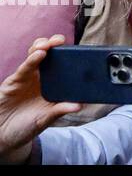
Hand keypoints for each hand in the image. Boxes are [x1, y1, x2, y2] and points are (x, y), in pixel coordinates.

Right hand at [0, 36, 81, 163]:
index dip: (70, 54)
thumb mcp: (46, 119)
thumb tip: (79, 105)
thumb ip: (59, 110)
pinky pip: (23, 68)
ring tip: (49, 44)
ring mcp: (27, 78)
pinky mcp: (13, 82)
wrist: (4, 135)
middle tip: (61, 40)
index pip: (63, 64)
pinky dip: (31, 60)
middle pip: (49, 55)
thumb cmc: (26, 126)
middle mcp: (41, 78)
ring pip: (35, 56)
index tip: (80, 49)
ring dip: (42, 47)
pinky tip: (39, 54)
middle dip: (55, 44)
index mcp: (53, 84)